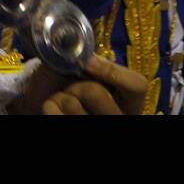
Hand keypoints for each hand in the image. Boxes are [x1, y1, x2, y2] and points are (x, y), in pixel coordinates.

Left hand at [11, 54, 147, 114]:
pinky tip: (54, 106)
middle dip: (74, 82)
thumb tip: (82, 50)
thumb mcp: (82, 69)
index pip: (137, 85)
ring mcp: (97, 126)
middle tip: (71, 85)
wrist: (45, 97)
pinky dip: (48, 104)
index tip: (87, 61)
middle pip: (95, 91)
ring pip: (72, 103)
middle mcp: (120, 116)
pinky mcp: (74, 133)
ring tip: (62, 97)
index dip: (110, 69)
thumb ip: (89, 60)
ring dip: (59, 94)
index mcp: (129, 100)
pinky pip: (54, 112)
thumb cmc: (67, 81)